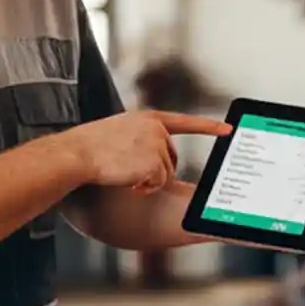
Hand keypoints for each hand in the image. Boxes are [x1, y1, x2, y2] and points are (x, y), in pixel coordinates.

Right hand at [65, 111, 231, 194]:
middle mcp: (157, 129)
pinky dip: (145, 187)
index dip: (208, 127)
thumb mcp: (121, 130)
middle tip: (130, 168)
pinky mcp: (154, 162)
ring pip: (166, 173)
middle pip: (172, 158)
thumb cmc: (92, 145)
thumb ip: (142, 136)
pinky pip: (158, 184)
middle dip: (156, 169)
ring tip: (124, 171)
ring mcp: (156, 145)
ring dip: (148, 180)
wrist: (77, 154)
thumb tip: (156, 157)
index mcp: (149, 118)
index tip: (228, 129)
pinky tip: (127, 180)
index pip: (185, 122)